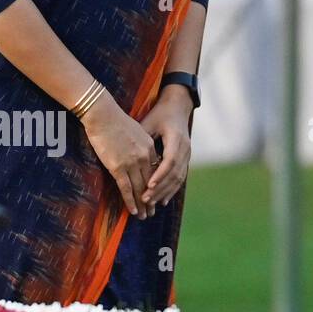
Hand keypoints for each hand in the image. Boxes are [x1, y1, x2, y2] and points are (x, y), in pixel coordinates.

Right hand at [78, 91, 158, 218]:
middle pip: (150, 183)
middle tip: (152, 212)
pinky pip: (126, 189)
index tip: (155, 194)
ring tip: (144, 216)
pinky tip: (133, 210)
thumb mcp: (134, 128)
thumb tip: (137, 149)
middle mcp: (144, 157)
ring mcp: (131, 163)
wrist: (101, 113)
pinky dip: (130, 201)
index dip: (154, 185)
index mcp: (149, 146)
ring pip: (140, 189)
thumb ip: (138, 141)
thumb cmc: (113, 117)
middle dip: (151, 199)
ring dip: (143, 205)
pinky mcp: (118, 167)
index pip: (154, 170)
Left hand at [138, 87, 192, 212]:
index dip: (159, 175)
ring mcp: (188, 155)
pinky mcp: (186, 159)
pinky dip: (171, 189)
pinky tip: (163, 199)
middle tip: (146, 200)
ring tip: (152, 203)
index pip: (169, 161)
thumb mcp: (149, 122)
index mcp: (176, 138)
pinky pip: (180, 177)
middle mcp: (185, 148)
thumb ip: (142, 138)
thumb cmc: (159, 114)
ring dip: (165, 192)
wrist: (177, 107)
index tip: (148, 186)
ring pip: (178, 178)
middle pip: (174, 174)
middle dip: (160, 188)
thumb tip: (125, 151)